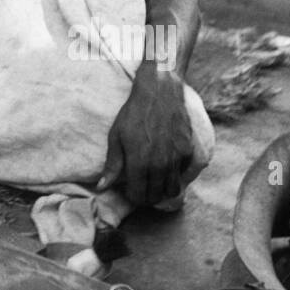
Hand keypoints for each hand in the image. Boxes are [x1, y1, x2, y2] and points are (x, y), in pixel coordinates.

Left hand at [97, 69, 194, 207]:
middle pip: (156, 196)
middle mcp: (159, 165)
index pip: (138, 195)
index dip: (133, 197)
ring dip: (163, 190)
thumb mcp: (116, 137)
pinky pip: (184, 175)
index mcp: (139, 163)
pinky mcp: (188, 152)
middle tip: (142, 188)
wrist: (159, 93)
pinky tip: (168, 168)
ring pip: (172, 190)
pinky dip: (176, 176)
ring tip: (155, 183)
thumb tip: (101, 187)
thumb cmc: (133, 114)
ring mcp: (176, 159)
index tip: (130, 191)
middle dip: (148, 196)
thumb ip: (112, 165)